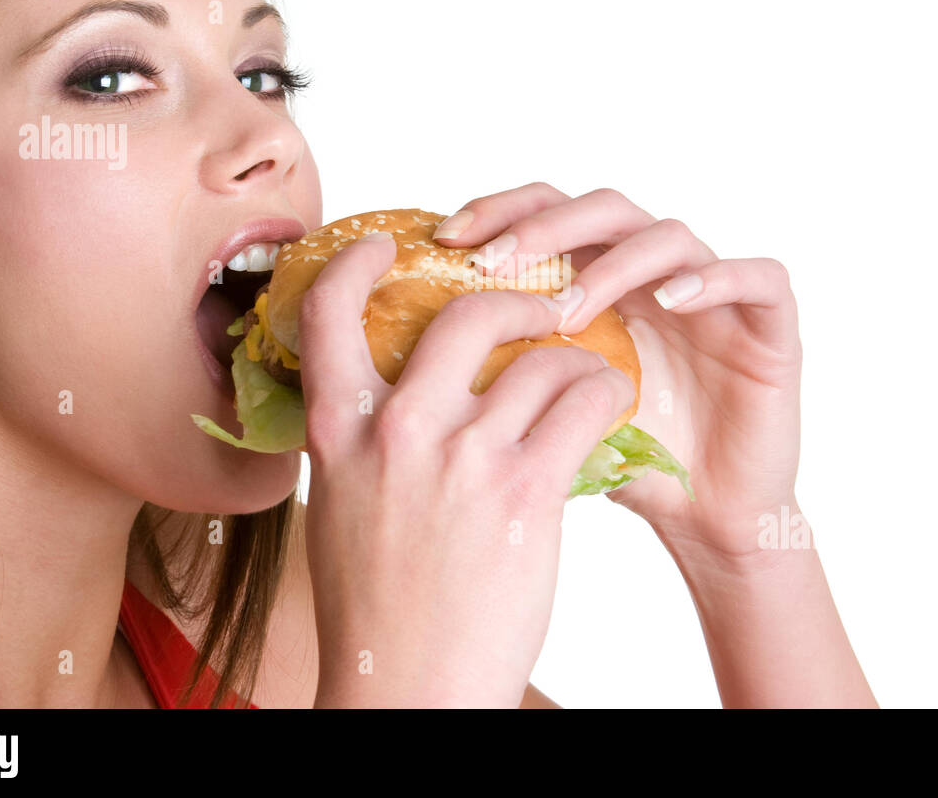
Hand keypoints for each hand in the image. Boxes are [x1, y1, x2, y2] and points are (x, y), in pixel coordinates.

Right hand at [298, 230, 636, 706]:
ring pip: (541, 357)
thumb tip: (392, 399)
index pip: (327, 314)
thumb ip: (364, 444)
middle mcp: (398, 432)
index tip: (386, 247)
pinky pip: (584, 402)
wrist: (409, 690)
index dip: (357, 264)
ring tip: (590, 376)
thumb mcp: (344, 509)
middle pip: (463, 313)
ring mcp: (464, 458)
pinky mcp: (527, 491)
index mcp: (340, 434)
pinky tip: (610, 407)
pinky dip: (606, 392)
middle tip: (537, 307)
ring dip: (577, 357)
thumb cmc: (377, 612)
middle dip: (512, 298)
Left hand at [433, 184, 803, 561]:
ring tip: (569, 308)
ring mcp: (714, 296)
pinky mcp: (771, 327)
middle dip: (542, 227)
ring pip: (668, 235)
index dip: (500, 212)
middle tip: (493, 262)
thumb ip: (507, 372)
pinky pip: (757, 276)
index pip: (549, 217)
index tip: (445, 238)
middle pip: (602, 207)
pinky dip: (715, 279)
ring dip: (612, 264)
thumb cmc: (630, 467)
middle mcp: (655, 276)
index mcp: (602, 284)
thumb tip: (409, 358)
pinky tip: (672, 301)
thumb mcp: (552, 415)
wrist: (710, 521)